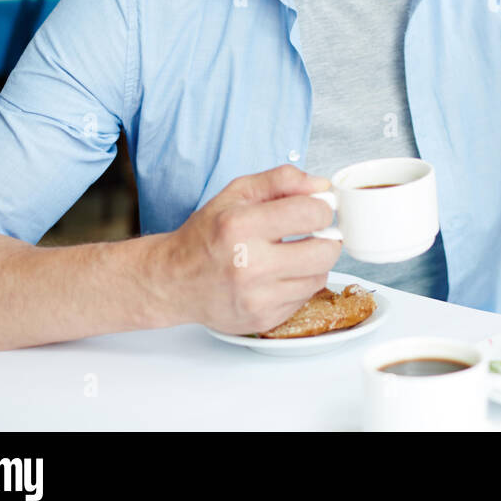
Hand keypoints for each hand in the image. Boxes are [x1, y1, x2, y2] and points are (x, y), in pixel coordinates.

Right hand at [158, 165, 341, 334]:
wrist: (173, 281)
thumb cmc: (206, 235)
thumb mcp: (236, 193)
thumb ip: (281, 181)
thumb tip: (322, 187)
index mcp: (240, 226)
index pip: (311, 213)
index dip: (322, 208)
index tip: (316, 209)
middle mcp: (248, 264)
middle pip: (325, 251)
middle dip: (327, 238)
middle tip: (315, 233)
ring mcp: (256, 297)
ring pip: (319, 277)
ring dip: (313, 263)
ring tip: (292, 254)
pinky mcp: (262, 320)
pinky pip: (304, 298)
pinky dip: (299, 285)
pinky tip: (279, 276)